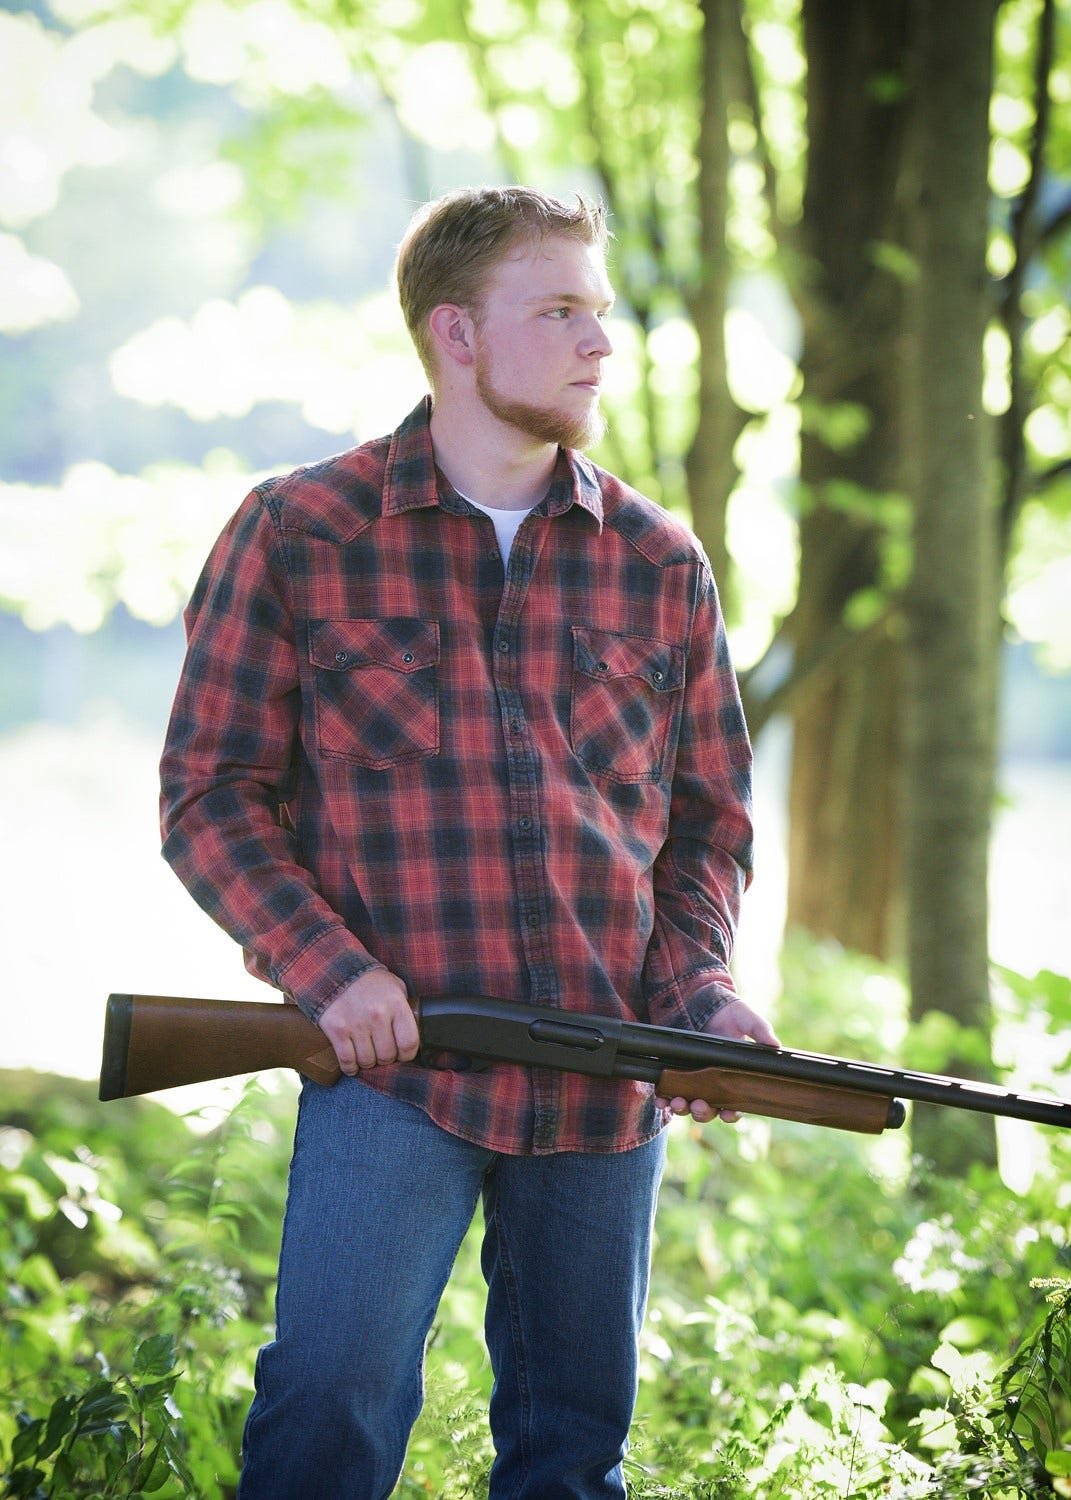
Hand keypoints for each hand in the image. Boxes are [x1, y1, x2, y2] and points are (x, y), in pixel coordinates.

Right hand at [318, 968, 419, 1075]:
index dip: (407, 1054)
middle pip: (388, 1056)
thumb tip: (415, 1031)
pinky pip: (347, 1061)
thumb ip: (405, 1007)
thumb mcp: (394, 986)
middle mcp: (378, 1015)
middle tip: (381, 1052)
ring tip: (367, 1054)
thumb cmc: (369, 980)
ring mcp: (356, 1024)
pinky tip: (352, 1063)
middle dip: (386, 1058)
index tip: (402, 1054)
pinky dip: (350, 1067)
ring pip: (368, 1061)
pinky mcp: (337, 1031)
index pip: (409, 1043)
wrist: (335, 969)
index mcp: (396, 1004)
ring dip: (368, 1062)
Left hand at [654, 999, 781, 1124]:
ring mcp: (693, 1080)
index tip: (728, 1113)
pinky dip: (664, 1099)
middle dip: (703, 1113)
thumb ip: (760, 1031)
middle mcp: (713, 1084)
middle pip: (709, 1110)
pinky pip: (668, 1092)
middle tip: (699, 1106)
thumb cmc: (731, 1014)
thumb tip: (775, 1045)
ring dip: (683, 1108)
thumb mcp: (747, 1019)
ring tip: (678, 1102)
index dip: (732, 1113)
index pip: (735, 1105)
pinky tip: (661, 1099)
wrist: (704, 1000)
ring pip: (688, 1104)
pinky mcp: (675, 1072)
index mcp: (734, 1078)